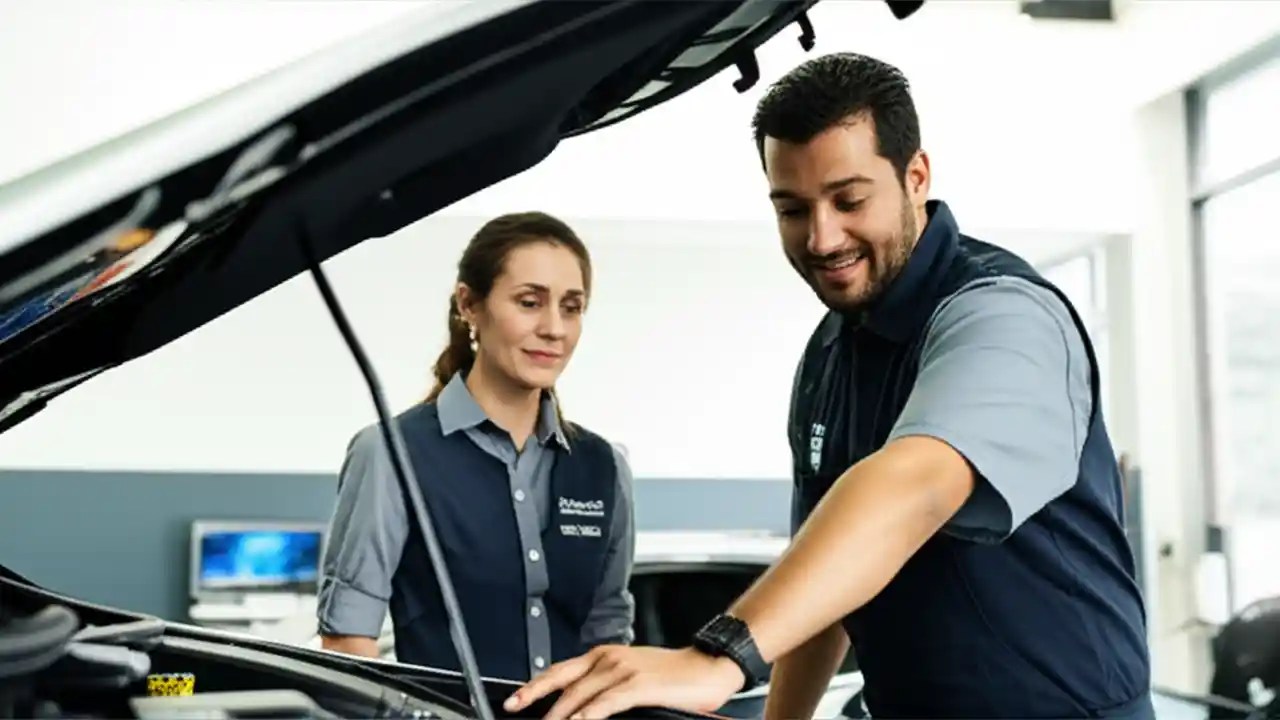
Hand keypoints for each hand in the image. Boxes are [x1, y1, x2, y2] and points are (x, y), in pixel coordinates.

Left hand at [502, 645, 745, 719]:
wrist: (708, 667)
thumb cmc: (674, 675)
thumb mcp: (632, 676)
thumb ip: (605, 687)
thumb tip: (582, 707)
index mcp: (604, 656)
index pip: (560, 670)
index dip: (535, 685)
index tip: (514, 699)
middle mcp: (608, 658)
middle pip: (562, 680)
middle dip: (535, 697)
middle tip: (514, 709)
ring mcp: (623, 670)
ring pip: (580, 693)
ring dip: (558, 713)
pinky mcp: (639, 685)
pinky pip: (606, 702)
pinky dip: (588, 714)